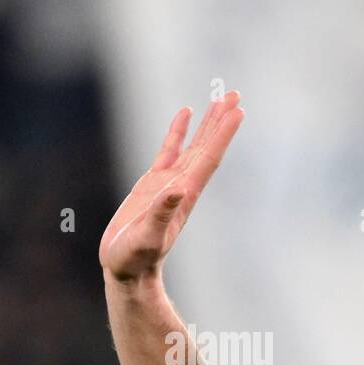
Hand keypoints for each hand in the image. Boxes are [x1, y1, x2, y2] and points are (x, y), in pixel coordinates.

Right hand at [99, 90, 244, 282]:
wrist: (126, 269)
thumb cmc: (135, 259)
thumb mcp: (147, 238)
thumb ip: (161, 215)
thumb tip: (178, 189)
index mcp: (184, 195)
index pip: (208, 158)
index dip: (223, 134)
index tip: (237, 111)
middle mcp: (182, 186)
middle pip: (207, 147)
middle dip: (220, 121)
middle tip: (234, 94)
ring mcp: (168, 183)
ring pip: (193, 145)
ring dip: (207, 123)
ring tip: (219, 98)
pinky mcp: (152, 183)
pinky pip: (169, 150)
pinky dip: (177, 131)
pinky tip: (185, 113)